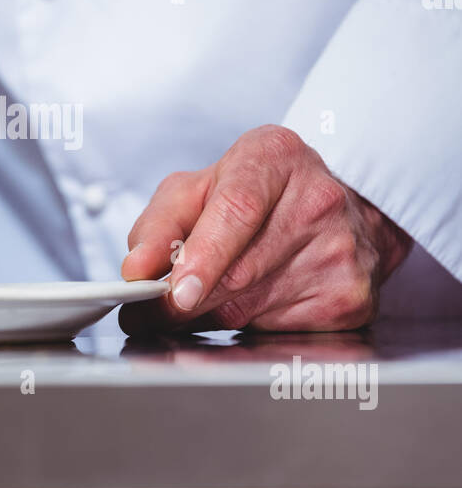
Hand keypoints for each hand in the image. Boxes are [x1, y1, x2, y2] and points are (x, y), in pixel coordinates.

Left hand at [120, 125, 411, 333]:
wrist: (345, 209)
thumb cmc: (261, 194)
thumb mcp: (201, 187)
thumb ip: (158, 225)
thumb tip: (136, 270)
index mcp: (275, 158)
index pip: (237, 210)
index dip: (203, 256)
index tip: (174, 292)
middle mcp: (317, 201)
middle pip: (240, 270)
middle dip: (186, 300)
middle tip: (152, 311)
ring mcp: (341, 251)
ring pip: (253, 308)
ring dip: (217, 312)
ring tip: (216, 292)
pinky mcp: (352, 298)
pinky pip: (279, 329)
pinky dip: (252, 325)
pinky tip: (260, 298)